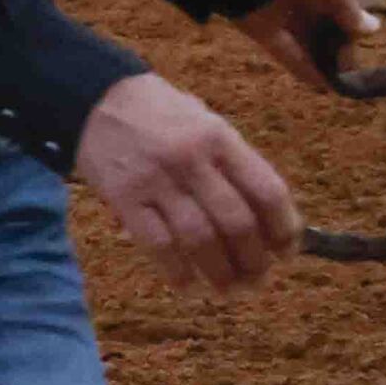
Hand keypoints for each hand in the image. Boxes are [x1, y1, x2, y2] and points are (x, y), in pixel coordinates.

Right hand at [75, 72, 299, 292]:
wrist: (98, 95)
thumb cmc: (162, 114)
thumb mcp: (205, 123)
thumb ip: (234, 165)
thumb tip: (272, 220)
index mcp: (219, 137)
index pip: (266, 190)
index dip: (283, 228)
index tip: (287, 251)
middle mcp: (192, 158)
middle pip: (236, 222)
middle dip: (253, 260)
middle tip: (257, 278)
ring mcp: (157, 179)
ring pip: (200, 240)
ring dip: (220, 273)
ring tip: (228, 289)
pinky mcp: (125, 197)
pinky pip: (159, 246)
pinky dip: (178, 273)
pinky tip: (188, 285)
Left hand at [236, 0, 380, 94]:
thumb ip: (350, 10)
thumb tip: (373, 29)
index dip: (354, 18)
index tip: (360, 34)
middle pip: (327, 25)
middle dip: (339, 44)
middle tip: (349, 63)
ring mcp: (285, 15)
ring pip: (309, 43)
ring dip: (323, 61)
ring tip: (339, 80)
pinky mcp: (266, 33)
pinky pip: (289, 54)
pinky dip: (304, 69)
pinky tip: (321, 84)